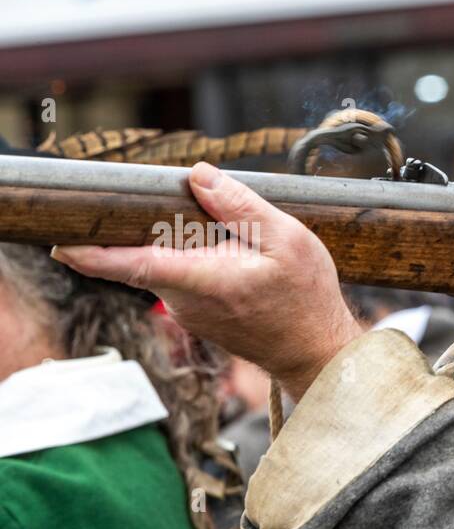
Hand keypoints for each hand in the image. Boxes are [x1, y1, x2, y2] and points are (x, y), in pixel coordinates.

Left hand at [51, 162, 362, 399]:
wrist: (316, 351)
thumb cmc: (307, 299)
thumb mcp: (288, 240)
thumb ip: (241, 207)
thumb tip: (198, 176)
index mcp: (204, 280)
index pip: (133, 263)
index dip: (93, 252)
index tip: (62, 242)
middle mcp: (185, 301)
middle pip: (146, 252)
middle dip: (154, 224)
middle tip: (187, 205)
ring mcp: (187, 312)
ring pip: (165, 263)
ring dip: (184, 242)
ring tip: (234, 241)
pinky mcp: (195, 315)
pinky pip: (180, 276)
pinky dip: (195, 259)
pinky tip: (235, 259)